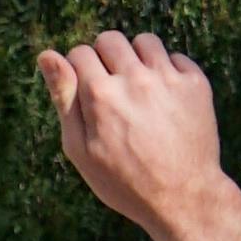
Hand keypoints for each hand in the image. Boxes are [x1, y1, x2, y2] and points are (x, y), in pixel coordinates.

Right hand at [37, 31, 226, 238]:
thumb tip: (46, 55)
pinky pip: (174, 57)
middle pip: (110, 40)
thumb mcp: (81, 150)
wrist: (183, 200)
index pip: (79, 53)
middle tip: (114, 94)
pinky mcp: (195, 83)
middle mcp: (134, 78)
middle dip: (106, 59)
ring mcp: (168, 78)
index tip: (89, 96)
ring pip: (144, 42)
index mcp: (100, 94)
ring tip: (140, 92)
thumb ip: (64, 99)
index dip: (80, 72)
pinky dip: (167, 73)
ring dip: (137, 59)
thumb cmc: (124, 182)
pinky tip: (165, 102)